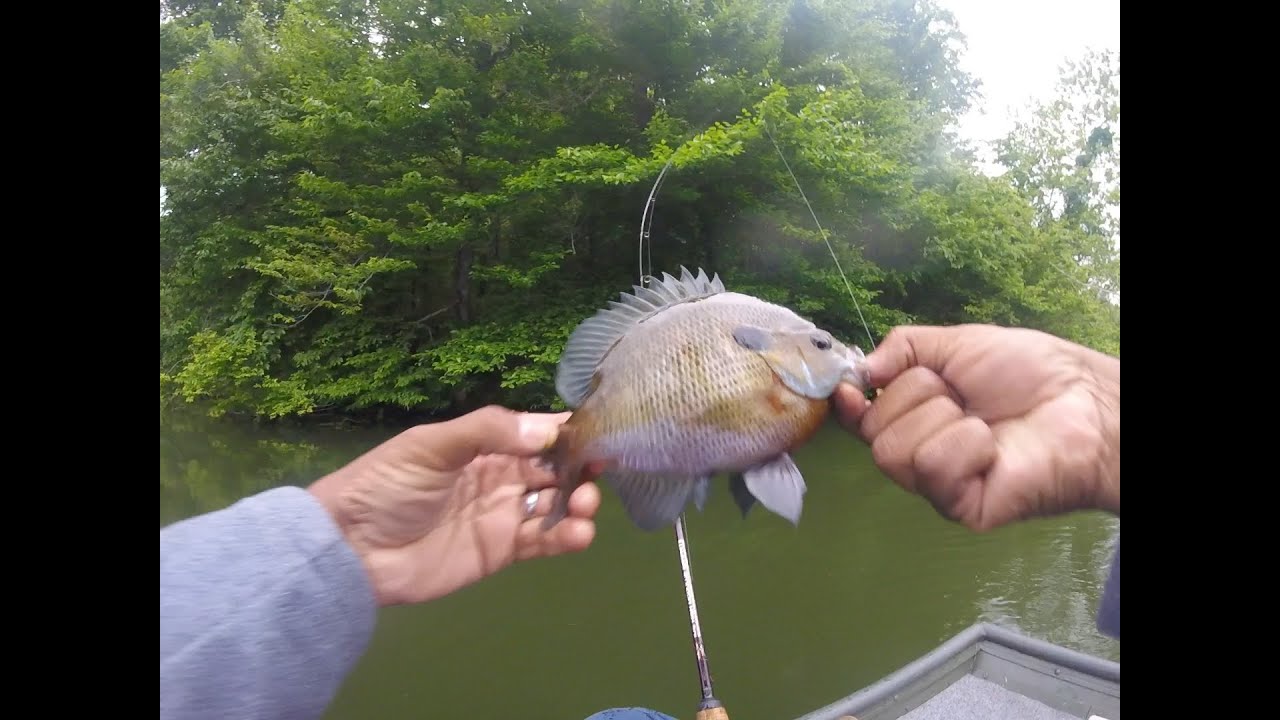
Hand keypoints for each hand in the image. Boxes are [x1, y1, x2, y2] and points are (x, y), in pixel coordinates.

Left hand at [307, 406, 601, 606]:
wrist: (350, 549)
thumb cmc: (385, 486)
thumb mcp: (431, 445)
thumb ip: (488, 431)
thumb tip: (548, 428)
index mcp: (485, 444)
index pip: (537, 431)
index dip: (569, 430)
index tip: (601, 432)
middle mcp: (501, 475)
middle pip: (555, 468)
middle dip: (581, 467)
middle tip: (594, 473)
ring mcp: (503, 514)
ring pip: (556, 504)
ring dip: (578, 502)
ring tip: (583, 505)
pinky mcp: (502, 551)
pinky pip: (543, 541)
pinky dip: (566, 537)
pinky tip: (578, 534)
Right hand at [833, 324, 1118, 530]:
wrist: (1084, 400)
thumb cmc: (1031, 373)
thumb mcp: (959, 343)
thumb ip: (904, 347)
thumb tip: (861, 370)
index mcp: (915, 415)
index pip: (859, 419)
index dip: (848, 404)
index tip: (851, 389)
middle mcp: (920, 452)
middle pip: (873, 434)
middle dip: (916, 398)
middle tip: (961, 395)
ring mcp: (939, 484)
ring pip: (894, 452)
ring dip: (942, 420)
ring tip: (982, 421)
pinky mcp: (962, 506)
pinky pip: (932, 467)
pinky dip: (964, 444)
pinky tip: (992, 446)